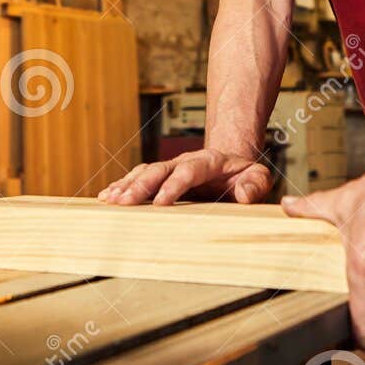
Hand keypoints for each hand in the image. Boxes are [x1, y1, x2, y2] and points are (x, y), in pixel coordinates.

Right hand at [98, 149, 273, 205]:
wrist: (231, 165)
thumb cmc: (244, 176)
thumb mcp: (258, 177)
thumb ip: (255, 184)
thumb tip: (243, 194)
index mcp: (209, 161)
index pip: (189, 170)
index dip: (174, 185)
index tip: (161, 203)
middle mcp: (184, 161)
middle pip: (159, 169)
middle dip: (141, 186)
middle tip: (125, 202)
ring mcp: (170, 168)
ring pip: (144, 172)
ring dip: (127, 185)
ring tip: (110, 200)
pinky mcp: (161, 177)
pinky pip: (138, 178)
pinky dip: (122, 186)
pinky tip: (106, 197)